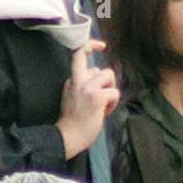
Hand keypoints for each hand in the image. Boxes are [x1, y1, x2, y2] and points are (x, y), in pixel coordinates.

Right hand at [57, 40, 119, 157]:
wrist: (67, 137)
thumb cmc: (74, 121)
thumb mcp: (74, 97)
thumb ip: (86, 84)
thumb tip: (99, 74)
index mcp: (71, 80)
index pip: (78, 54)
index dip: (90, 45)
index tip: (101, 46)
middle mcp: (77, 80)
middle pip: (93, 61)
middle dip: (105, 71)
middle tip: (109, 85)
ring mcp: (87, 87)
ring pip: (108, 75)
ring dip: (110, 90)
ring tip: (103, 106)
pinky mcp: (97, 96)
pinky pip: (114, 92)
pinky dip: (113, 103)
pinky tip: (104, 112)